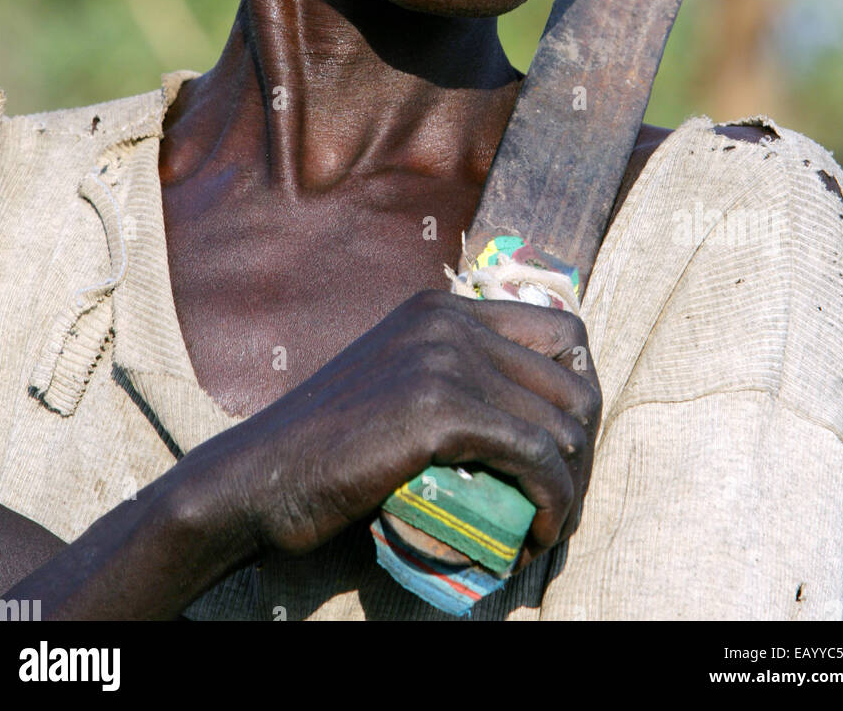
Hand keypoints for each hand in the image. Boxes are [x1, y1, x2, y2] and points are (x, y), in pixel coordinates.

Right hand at [189, 288, 600, 568]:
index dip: (581, 393)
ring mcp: (444, 359)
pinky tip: (539, 534)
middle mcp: (449, 320)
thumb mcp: (396, 384)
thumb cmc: (325, 448)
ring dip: (572, 485)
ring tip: (551, 524)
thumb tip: (531, 411)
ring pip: (564, 423)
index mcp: (442, 309)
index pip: (563, 332)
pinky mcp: (439, 409)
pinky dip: (553, 502)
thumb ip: (451, 374)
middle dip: (584, 447)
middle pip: (575, 378)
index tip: (568, 450)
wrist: (257, 478)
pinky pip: (537, 457)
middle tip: (563, 500)